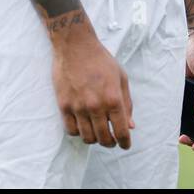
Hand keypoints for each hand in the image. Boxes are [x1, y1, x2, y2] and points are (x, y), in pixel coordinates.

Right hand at [51, 26, 132, 148]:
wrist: (76, 47)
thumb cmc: (101, 61)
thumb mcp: (122, 79)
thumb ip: (127, 104)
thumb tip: (130, 126)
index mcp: (113, 99)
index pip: (121, 130)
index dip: (125, 142)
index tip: (125, 145)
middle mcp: (96, 106)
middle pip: (104, 138)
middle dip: (111, 143)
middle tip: (112, 141)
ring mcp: (78, 107)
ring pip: (87, 137)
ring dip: (94, 140)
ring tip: (98, 134)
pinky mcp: (63, 106)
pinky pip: (70, 130)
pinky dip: (78, 133)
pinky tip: (83, 127)